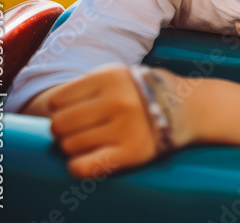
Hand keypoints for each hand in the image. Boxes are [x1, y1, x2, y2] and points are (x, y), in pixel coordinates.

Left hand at [46, 64, 165, 178]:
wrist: (189, 107)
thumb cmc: (144, 91)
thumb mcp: (119, 74)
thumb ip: (87, 86)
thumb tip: (50, 111)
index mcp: (112, 77)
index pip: (57, 100)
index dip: (62, 108)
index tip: (76, 112)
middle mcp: (119, 101)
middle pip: (60, 124)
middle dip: (64, 129)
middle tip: (80, 129)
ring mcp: (127, 128)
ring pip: (69, 145)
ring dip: (74, 146)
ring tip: (92, 140)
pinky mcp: (133, 153)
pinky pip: (83, 166)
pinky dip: (78, 166)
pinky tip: (89, 159)